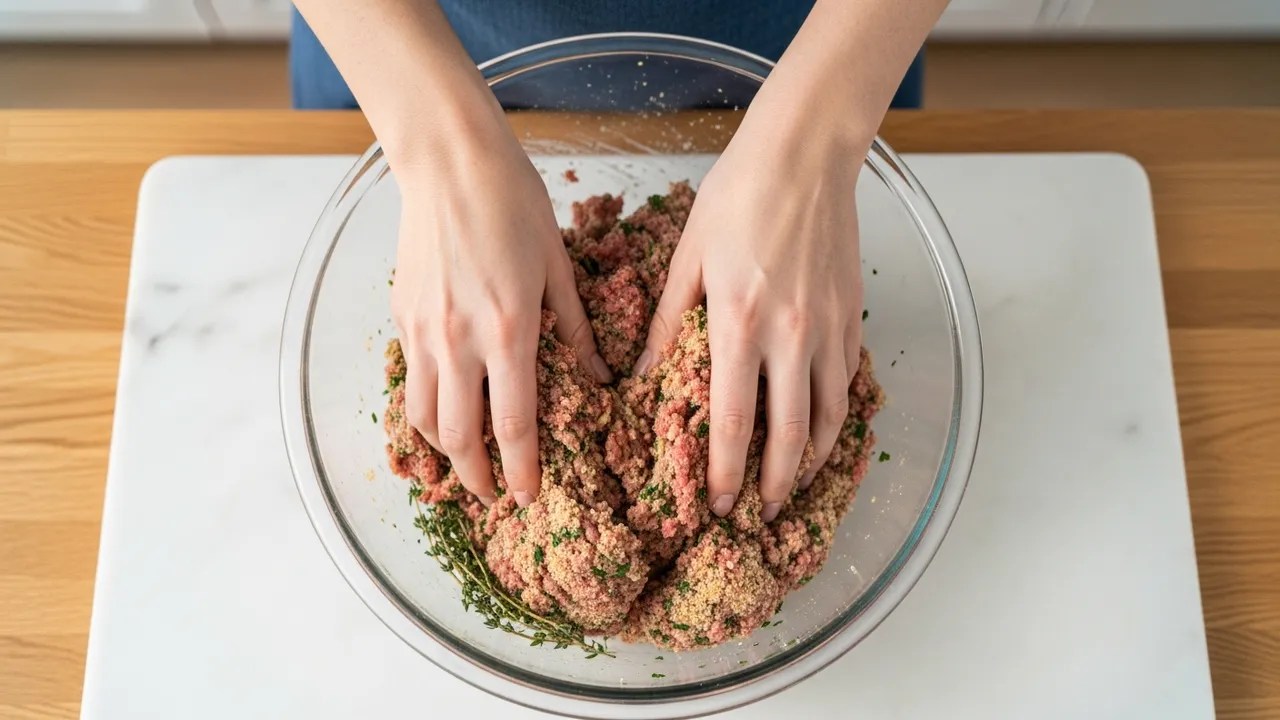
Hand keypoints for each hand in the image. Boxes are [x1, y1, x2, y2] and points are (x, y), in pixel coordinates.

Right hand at [391, 129, 611, 506]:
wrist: (449, 159)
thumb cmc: (515, 202)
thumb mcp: (559, 266)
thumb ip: (576, 329)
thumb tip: (600, 377)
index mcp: (508, 329)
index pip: (512, 425)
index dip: (519, 471)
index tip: (527, 497)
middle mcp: (458, 340)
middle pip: (458, 437)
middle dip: (477, 479)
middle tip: (494, 497)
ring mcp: (422, 330)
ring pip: (422, 418)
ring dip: (444, 454)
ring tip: (466, 467)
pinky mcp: (401, 315)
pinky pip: (409, 381)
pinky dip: (423, 412)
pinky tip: (442, 415)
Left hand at [636, 123, 865, 522]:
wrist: (805, 153)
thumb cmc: (737, 195)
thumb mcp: (687, 257)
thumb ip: (670, 323)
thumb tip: (644, 375)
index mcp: (740, 322)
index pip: (734, 420)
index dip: (726, 471)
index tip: (717, 503)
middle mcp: (791, 335)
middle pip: (789, 434)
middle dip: (773, 485)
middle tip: (757, 514)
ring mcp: (829, 327)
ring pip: (828, 417)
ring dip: (811, 463)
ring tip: (792, 488)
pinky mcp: (852, 315)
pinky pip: (846, 382)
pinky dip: (836, 417)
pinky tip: (822, 432)